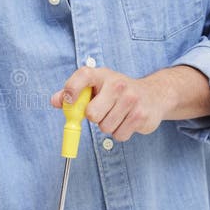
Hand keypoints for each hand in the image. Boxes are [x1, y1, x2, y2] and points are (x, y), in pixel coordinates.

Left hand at [51, 66, 168, 141]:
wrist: (154, 94)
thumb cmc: (117, 91)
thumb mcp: (97, 85)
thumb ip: (74, 92)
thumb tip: (55, 101)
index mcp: (102, 74)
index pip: (83, 76)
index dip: (71, 89)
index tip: (68, 101)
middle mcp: (118, 84)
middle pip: (92, 114)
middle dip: (94, 117)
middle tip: (102, 111)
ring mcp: (131, 100)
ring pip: (105, 127)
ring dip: (108, 126)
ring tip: (117, 114)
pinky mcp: (141, 116)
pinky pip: (119, 135)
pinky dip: (120, 132)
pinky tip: (126, 120)